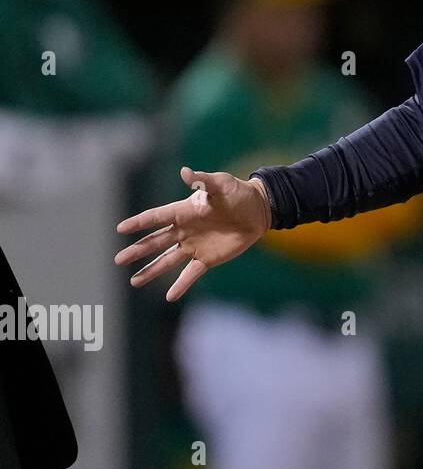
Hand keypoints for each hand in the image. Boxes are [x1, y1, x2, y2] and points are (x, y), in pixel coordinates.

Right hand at [114, 166, 271, 301]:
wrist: (258, 210)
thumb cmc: (238, 193)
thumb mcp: (222, 184)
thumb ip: (203, 180)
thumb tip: (185, 171)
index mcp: (184, 211)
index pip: (157, 217)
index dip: (139, 223)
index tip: (120, 229)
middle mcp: (184, 230)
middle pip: (155, 241)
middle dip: (137, 250)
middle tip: (118, 259)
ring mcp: (194, 246)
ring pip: (167, 260)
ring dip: (151, 270)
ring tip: (133, 281)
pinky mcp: (207, 258)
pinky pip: (190, 274)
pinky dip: (180, 285)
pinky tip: (169, 297)